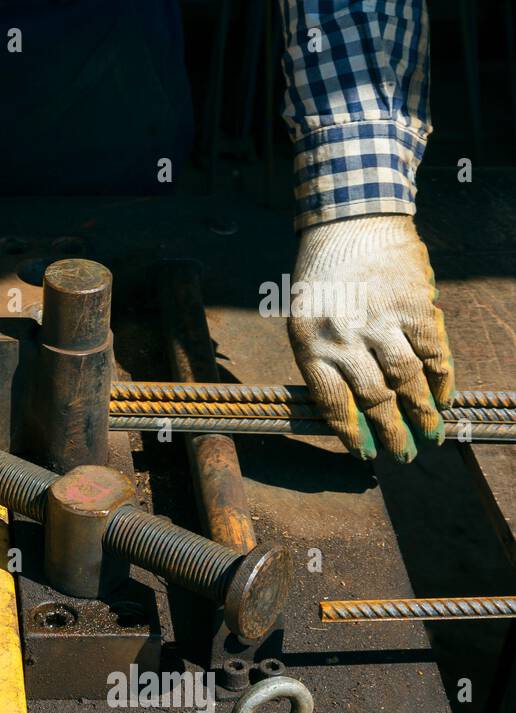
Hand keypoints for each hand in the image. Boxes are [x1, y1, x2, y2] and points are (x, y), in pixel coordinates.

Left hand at [288, 214, 454, 461]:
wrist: (350, 220)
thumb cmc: (322, 277)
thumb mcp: (305, 320)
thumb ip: (325, 359)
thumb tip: (353, 409)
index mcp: (309, 343)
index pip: (332, 403)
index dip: (351, 434)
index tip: (365, 454)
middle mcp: (343, 336)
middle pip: (373, 398)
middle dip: (391, 432)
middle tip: (403, 455)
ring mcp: (380, 321)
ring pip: (406, 381)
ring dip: (421, 414)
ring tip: (430, 435)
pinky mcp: (414, 306)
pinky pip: (432, 354)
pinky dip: (441, 380)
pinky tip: (443, 399)